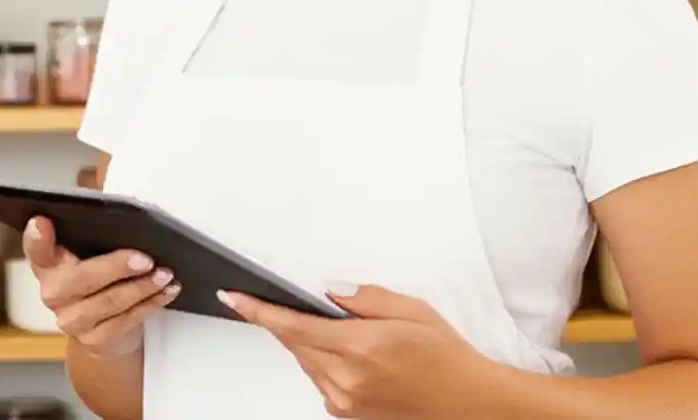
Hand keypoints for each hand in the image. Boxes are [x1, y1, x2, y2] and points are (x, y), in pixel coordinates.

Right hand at [24, 216, 180, 355]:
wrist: (106, 332)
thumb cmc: (101, 280)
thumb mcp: (94, 255)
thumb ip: (97, 232)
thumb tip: (120, 204)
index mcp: (50, 265)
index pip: (37, 249)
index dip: (37, 238)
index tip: (41, 222)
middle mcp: (54, 293)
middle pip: (83, 278)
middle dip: (117, 266)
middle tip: (145, 258)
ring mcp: (73, 320)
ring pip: (110, 302)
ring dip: (142, 287)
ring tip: (164, 274)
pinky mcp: (95, 339)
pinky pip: (127, 320)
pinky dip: (152, 303)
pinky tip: (167, 291)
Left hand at [222, 283, 497, 418]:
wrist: (464, 401)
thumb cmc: (444, 355)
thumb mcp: (411, 309)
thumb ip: (364, 297)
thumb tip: (328, 289)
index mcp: (360, 347)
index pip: (292, 325)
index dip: (257, 310)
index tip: (233, 297)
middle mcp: (345, 378)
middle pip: (294, 343)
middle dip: (291, 320)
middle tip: (311, 306)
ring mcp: (343, 399)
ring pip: (305, 361)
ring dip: (312, 342)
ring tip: (352, 335)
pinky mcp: (344, 412)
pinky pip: (318, 379)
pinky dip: (325, 361)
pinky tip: (355, 356)